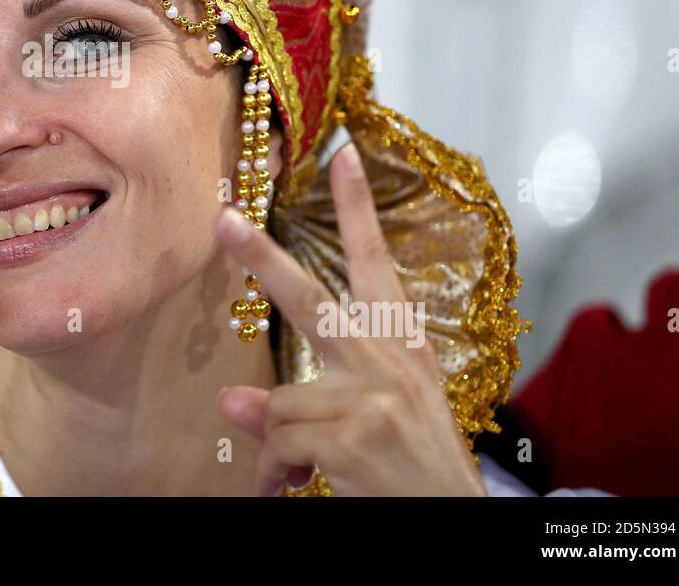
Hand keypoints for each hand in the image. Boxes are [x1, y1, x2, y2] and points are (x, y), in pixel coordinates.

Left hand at [214, 141, 487, 495]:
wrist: (456, 522)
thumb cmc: (418, 468)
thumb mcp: (382, 417)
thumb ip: (312, 395)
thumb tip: (233, 400)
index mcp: (404, 349)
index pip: (377, 267)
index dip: (358, 209)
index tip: (342, 155)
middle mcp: (390, 363)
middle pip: (311, 299)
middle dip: (261, 257)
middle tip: (222, 219)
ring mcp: (373, 397)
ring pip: (278, 400)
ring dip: (274, 446)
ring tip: (294, 474)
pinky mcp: (353, 436)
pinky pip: (278, 442)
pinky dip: (275, 474)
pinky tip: (295, 489)